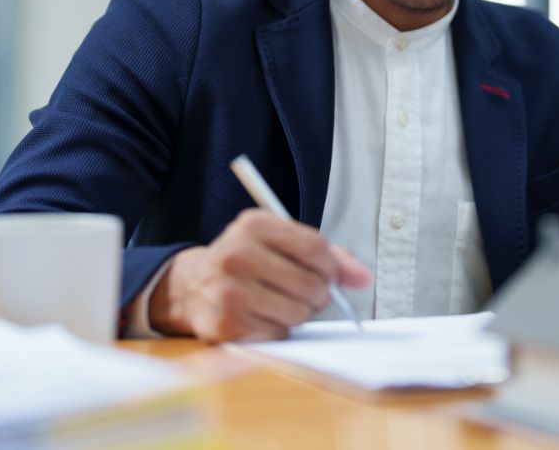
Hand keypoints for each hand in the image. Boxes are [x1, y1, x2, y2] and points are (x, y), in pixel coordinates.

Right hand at [149, 209, 371, 341]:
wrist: (194, 285)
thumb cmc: (248, 262)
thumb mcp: (281, 243)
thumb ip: (327, 256)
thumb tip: (363, 278)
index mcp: (254, 224)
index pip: (314, 248)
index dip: (332, 268)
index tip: (330, 275)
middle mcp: (237, 253)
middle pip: (309, 284)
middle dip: (318, 295)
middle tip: (306, 295)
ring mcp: (229, 289)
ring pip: (297, 313)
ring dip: (298, 315)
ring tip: (281, 304)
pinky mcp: (225, 323)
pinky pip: (278, 334)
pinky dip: (279, 331)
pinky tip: (262, 317)